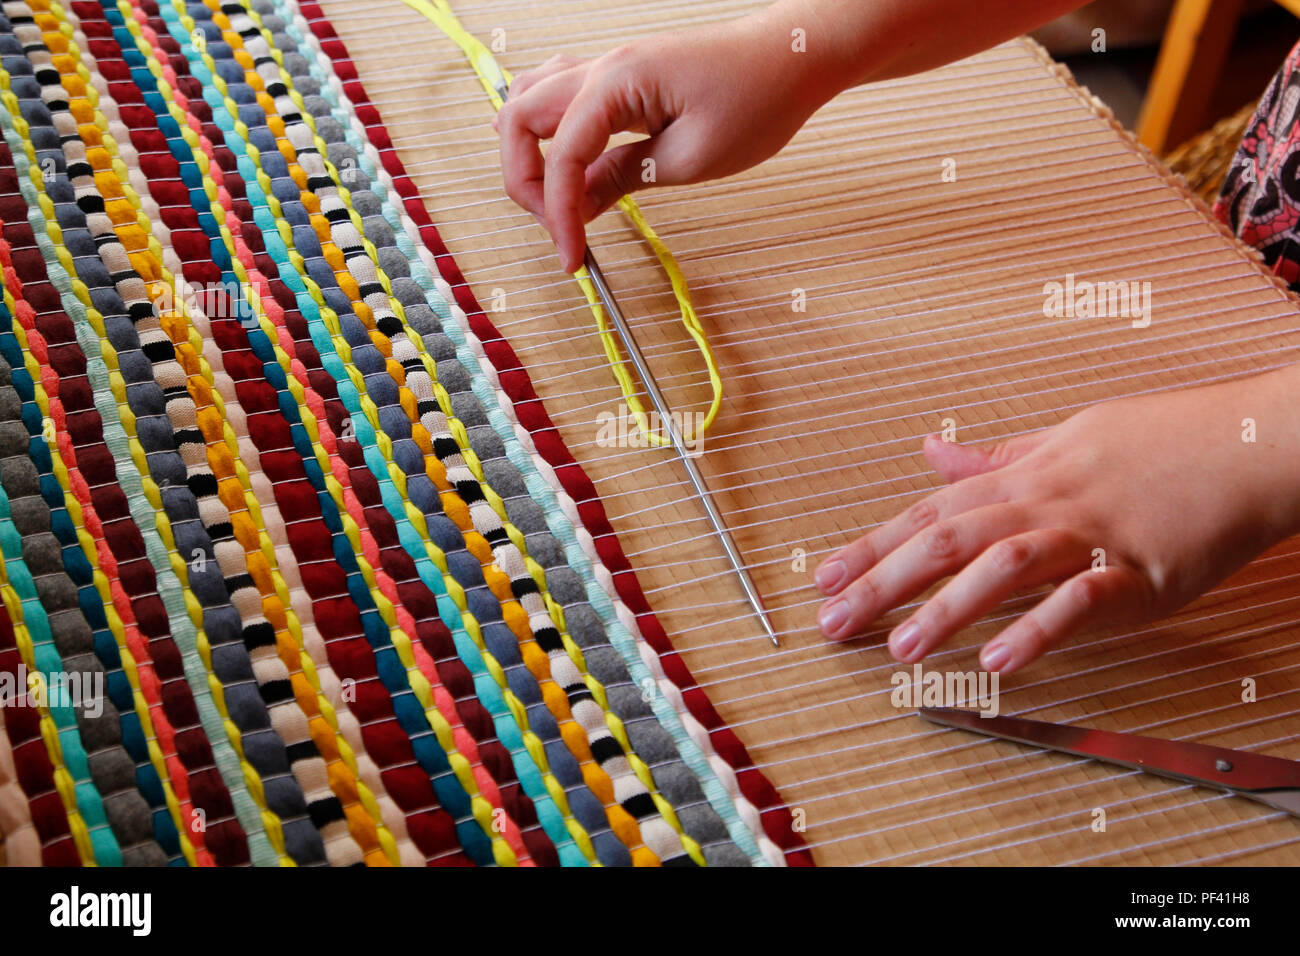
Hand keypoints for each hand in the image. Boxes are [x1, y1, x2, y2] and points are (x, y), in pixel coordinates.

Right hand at [494, 14, 830, 272]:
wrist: (789, 58)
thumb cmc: (757, 100)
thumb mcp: (691, 157)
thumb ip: (623, 179)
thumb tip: (578, 206)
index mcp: (617, 82)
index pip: (561, 156)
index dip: (558, 214)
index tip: (572, 258)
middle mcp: (601, 67)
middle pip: (519, 120)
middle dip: (525, 182)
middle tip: (557, 229)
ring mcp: (606, 68)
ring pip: (529, 103)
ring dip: (527, 153)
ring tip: (552, 201)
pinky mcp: (618, 78)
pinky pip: (557, 98)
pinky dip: (546, 134)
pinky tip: (553, 161)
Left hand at [813, 368, 1299, 673]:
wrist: (1254, 440)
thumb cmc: (1162, 439)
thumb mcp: (1067, 435)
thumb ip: (996, 456)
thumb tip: (932, 450)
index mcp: (1024, 476)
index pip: (929, 511)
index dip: (872, 545)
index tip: (823, 578)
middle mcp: (1045, 501)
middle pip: (947, 538)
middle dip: (883, 582)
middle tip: (832, 623)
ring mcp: (1092, 533)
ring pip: (1003, 564)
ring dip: (947, 608)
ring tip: (901, 649)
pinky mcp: (1142, 570)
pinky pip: (1082, 599)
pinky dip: (1039, 628)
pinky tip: (1000, 661)